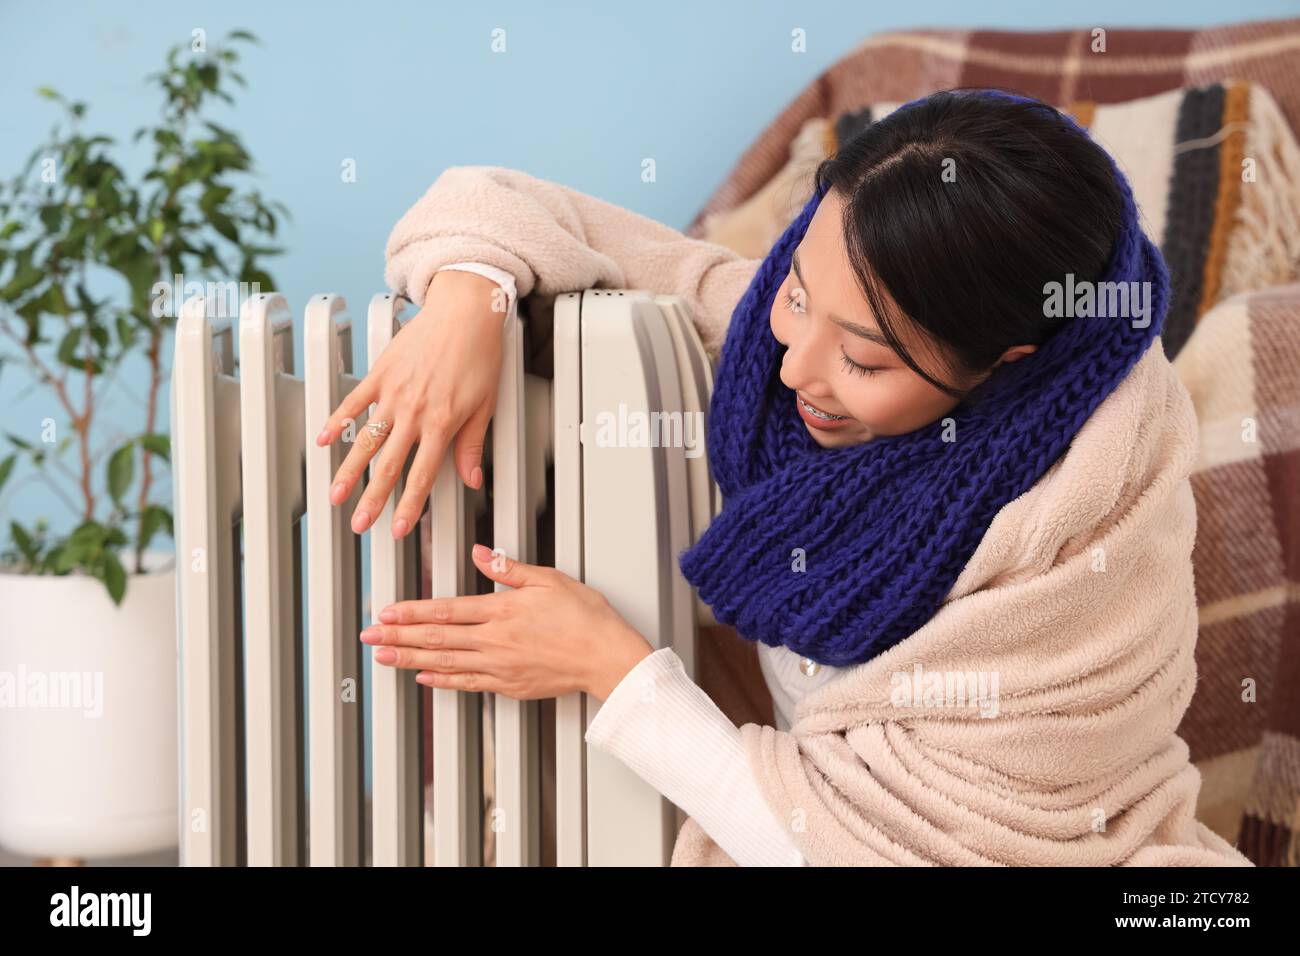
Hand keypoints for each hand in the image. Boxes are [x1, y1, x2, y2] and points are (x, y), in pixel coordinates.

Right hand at [314, 269, 508, 538]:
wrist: (465, 312)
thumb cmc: (480, 357)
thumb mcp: (485, 405)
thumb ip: (472, 444)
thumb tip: (471, 480)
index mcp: (442, 423)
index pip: (422, 475)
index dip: (410, 506)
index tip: (398, 530)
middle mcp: (414, 412)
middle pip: (389, 465)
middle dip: (372, 499)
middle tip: (358, 524)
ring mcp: (393, 392)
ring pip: (366, 439)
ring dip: (349, 470)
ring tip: (335, 494)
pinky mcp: (380, 373)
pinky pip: (354, 401)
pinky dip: (337, 421)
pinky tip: (324, 440)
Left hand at [361, 543, 654, 700]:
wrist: (606, 657)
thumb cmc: (585, 618)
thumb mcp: (548, 580)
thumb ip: (509, 569)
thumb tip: (482, 553)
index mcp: (501, 611)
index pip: (445, 610)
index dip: (411, 611)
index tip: (386, 612)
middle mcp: (494, 642)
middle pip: (436, 638)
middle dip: (397, 636)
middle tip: (368, 636)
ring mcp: (499, 667)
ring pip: (444, 663)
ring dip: (410, 660)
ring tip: (384, 657)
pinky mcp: (509, 686)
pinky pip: (467, 684)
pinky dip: (443, 681)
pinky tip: (425, 677)